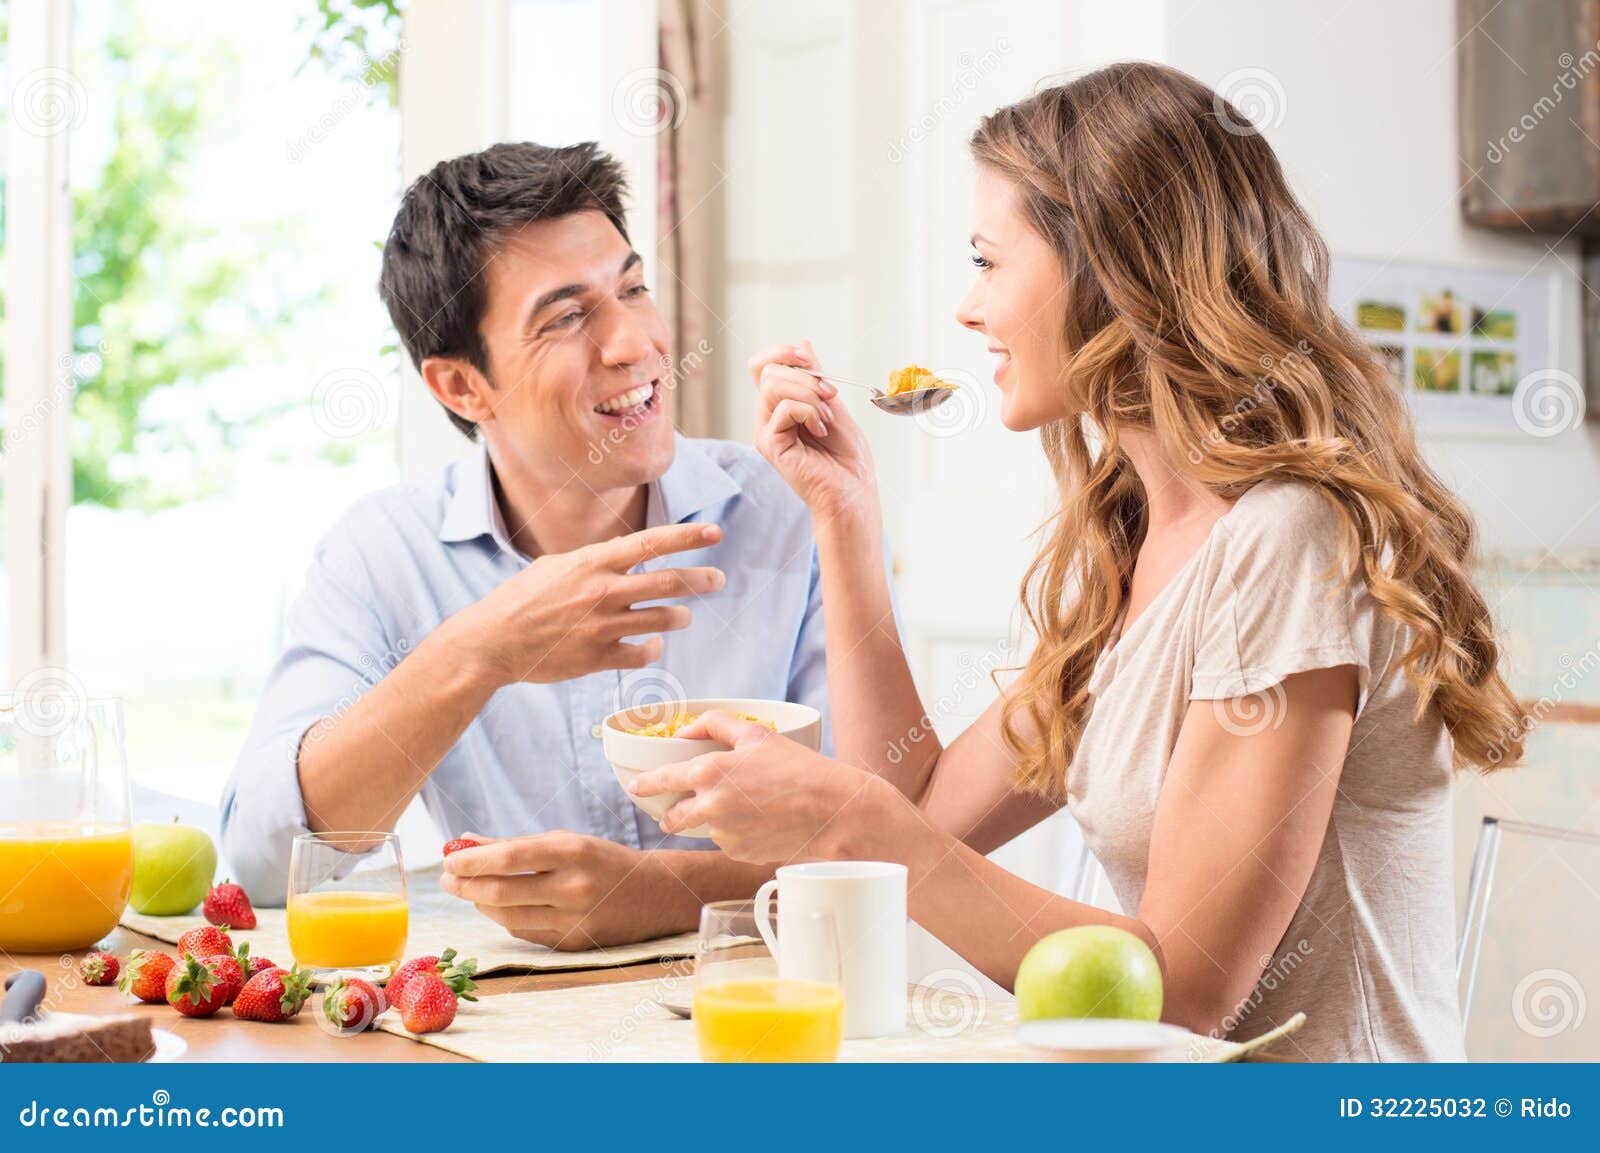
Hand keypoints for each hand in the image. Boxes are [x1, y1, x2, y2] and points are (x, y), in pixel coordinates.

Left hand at [439, 831, 694, 949]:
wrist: (653, 895)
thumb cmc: (602, 861)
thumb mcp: (565, 841)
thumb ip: (514, 845)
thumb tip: (463, 842)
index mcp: (571, 852)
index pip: (508, 858)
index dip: (472, 861)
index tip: (448, 859)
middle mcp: (573, 887)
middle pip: (502, 892)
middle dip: (466, 885)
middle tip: (447, 878)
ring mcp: (573, 920)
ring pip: (508, 917)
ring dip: (480, 904)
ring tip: (468, 890)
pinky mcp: (572, 944)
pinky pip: (525, 933)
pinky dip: (506, 919)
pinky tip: (498, 907)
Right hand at [449, 521, 725, 686]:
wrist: (493, 641)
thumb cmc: (522, 599)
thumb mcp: (557, 565)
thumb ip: (595, 559)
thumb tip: (627, 550)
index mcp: (593, 562)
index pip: (651, 543)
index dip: (687, 537)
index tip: (715, 534)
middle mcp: (603, 591)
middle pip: (669, 582)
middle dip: (700, 580)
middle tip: (717, 579)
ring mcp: (602, 626)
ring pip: (663, 619)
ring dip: (680, 616)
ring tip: (683, 615)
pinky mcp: (598, 658)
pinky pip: (643, 655)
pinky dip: (653, 650)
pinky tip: (652, 646)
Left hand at [628, 710, 884, 863]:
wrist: (831, 812)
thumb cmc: (798, 768)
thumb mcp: (757, 735)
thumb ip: (715, 725)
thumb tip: (685, 732)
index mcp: (711, 772)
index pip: (662, 781)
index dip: (645, 785)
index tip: (636, 787)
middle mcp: (711, 806)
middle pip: (673, 817)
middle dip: (671, 815)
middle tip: (677, 809)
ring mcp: (724, 834)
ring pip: (705, 828)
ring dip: (713, 820)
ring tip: (748, 807)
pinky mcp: (739, 853)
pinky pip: (727, 842)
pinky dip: (736, 833)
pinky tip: (761, 822)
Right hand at [747, 341, 878, 523]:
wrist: (853, 490)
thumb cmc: (847, 456)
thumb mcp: (834, 405)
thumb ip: (815, 377)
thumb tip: (803, 344)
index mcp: (782, 405)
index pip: (763, 365)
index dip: (781, 352)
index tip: (809, 360)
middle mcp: (769, 417)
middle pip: (768, 370)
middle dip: (806, 376)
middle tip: (831, 396)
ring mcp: (767, 430)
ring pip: (774, 385)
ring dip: (810, 395)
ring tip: (827, 419)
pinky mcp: (769, 444)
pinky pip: (784, 408)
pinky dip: (810, 413)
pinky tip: (821, 431)